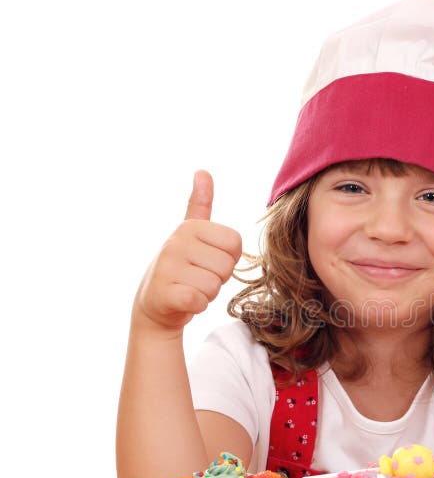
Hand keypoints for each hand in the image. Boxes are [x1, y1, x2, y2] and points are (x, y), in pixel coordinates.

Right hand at [133, 170, 242, 332]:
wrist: (154, 305)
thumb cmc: (182, 267)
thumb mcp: (191, 234)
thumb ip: (200, 205)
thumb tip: (202, 171)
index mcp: (190, 226)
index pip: (235, 244)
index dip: (227, 258)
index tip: (207, 261)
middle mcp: (176, 242)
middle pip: (227, 266)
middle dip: (217, 278)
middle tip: (197, 278)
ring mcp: (167, 267)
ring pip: (214, 286)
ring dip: (206, 294)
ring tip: (189, 288)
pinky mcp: (165, 293)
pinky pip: (200, 301)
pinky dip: (196, 306)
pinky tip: (183, 301)